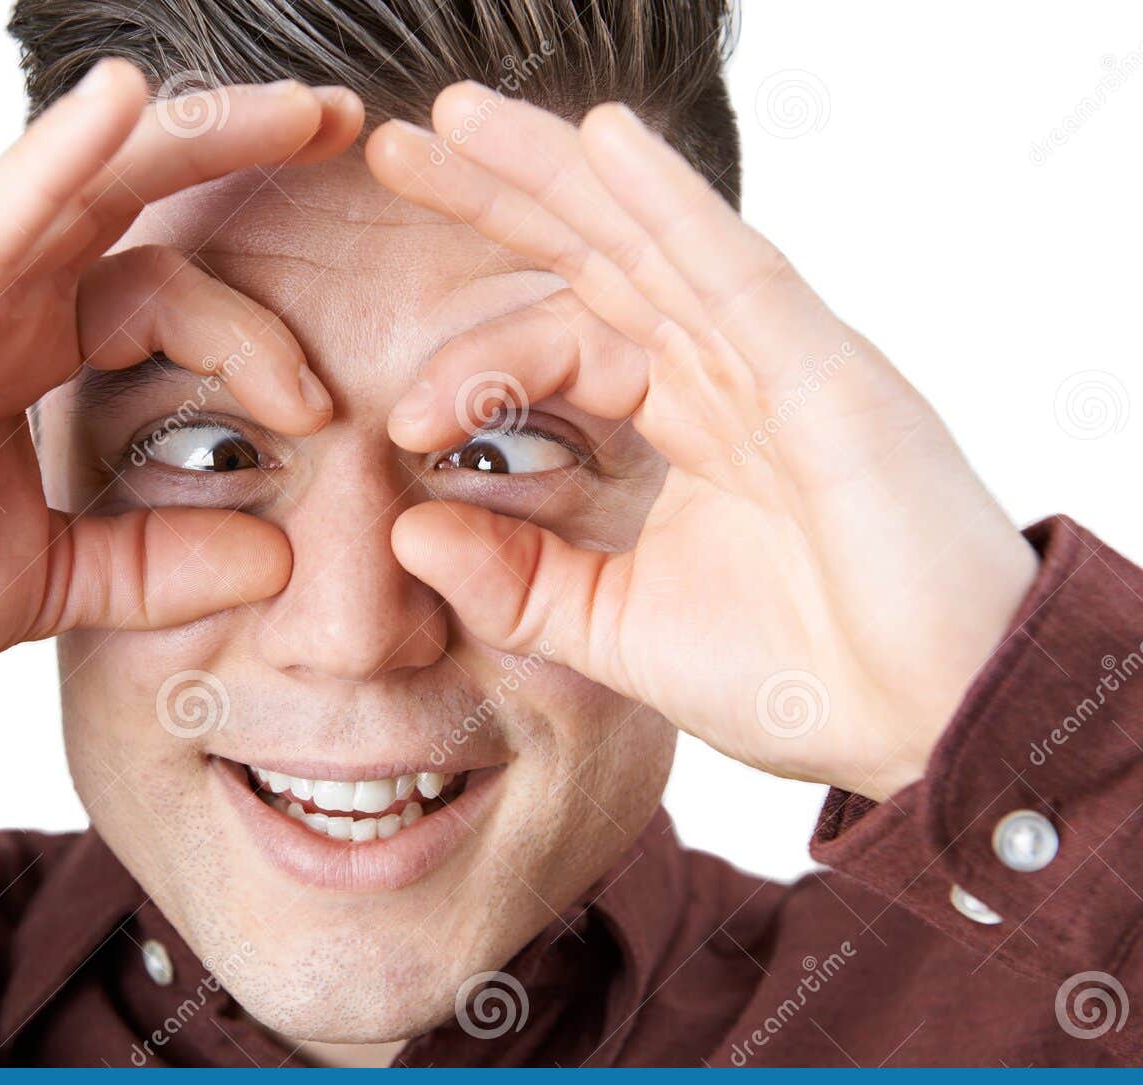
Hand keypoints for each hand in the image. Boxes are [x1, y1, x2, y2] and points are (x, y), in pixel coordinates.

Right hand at [0, 62, 359, 694]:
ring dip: (186, 135)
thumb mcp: (46, 578)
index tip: (319, 411)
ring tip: (293, 108)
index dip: (255, 338)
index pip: (164, 298)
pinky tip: (119, 103)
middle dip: (239, 154)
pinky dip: (53, 160)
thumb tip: (275, 555)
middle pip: (133, 203)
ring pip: (78, 185)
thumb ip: (153, 565)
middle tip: (341, 126)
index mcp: (29, 357)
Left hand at [367, 85, 1036, 799]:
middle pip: (597, 257)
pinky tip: (602, 142)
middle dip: (500, 198)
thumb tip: (409, 527)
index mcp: (688, 421)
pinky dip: (671, 204)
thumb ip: (516, 583)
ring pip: (652, 239)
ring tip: (459, 114)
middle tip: (398, 149)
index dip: (474, 363)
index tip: (405, 422)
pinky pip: (737, 272)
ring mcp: (779, 363)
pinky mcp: (827, 376)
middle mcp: (729, 372)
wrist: (927, 729)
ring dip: (557, 171)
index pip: (564, 343)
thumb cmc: (800, 676)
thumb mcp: (618, 631)